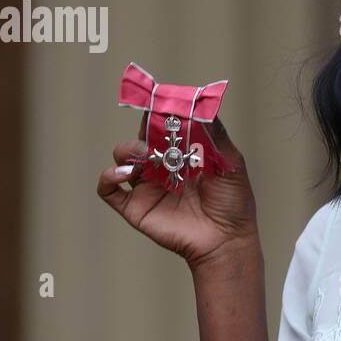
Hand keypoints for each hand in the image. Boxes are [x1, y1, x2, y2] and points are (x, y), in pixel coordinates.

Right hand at [96, 117, 259, 270]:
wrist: (226, 240)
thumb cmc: (233, 203)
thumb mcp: (230, 163)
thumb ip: (216, 135)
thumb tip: (203, 105)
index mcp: (183, 153)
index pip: (165, 124)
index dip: (161, 112)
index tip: (162, 100)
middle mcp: (162, 166)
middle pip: (143, 136)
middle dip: (146, 127)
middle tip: (155, 127)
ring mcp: (147, 186)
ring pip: (123, 157)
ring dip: (128, 149)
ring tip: (146, 154)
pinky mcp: (135, 206)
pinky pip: (109, 188)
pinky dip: (108, 177)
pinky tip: (124, 173)